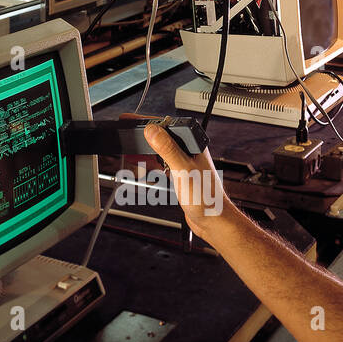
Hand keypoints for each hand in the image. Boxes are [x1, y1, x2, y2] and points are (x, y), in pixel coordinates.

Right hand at [141, 123, 231, 237]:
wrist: (213, 220)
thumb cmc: (207, 198)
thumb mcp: (183, 170)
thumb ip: (168, 148)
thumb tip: (153, 130)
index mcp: (194, 146)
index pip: (169, 127)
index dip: (150, 122)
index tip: (133, 120)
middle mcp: (190, 153)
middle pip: (164, 138)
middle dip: (146, 136)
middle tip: (129, 130)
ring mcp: (186, 165)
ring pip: (162, 152)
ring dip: (147, 151)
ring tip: (132, 148)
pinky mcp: (182, 176)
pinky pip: (163, 166)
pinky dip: (151, 165)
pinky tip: (143, 166)